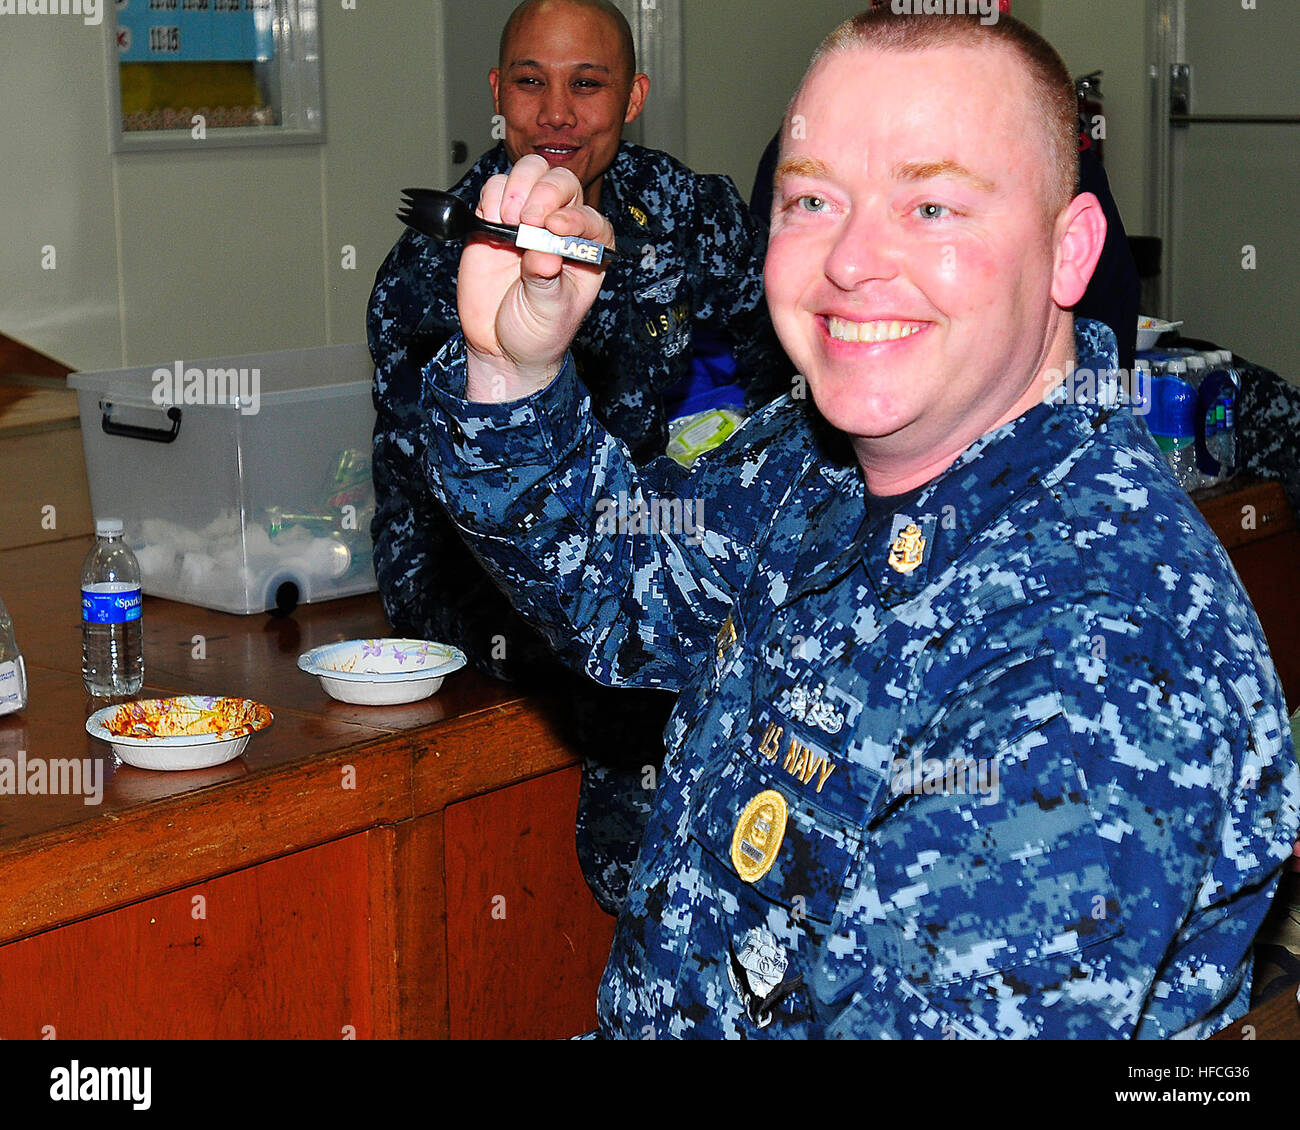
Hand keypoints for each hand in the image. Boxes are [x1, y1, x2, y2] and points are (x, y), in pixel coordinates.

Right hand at [458, 154, 612, 401]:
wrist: (500, 347)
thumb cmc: (538, 332)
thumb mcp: (550, 312)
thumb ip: (547, 280)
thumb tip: (543, 252)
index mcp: (587, 249)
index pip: (589, 216)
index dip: (574, 216)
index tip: (555, 228)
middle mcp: (559, 227)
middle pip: (561, 181)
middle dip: (545, 192)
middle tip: (528, 219)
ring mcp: (526, 220)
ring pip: (530, 173)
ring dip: (518, 188)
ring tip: (509, 220)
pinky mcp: (494, 221)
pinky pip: (495, 189)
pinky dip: (492, 197)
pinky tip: (493, 223)